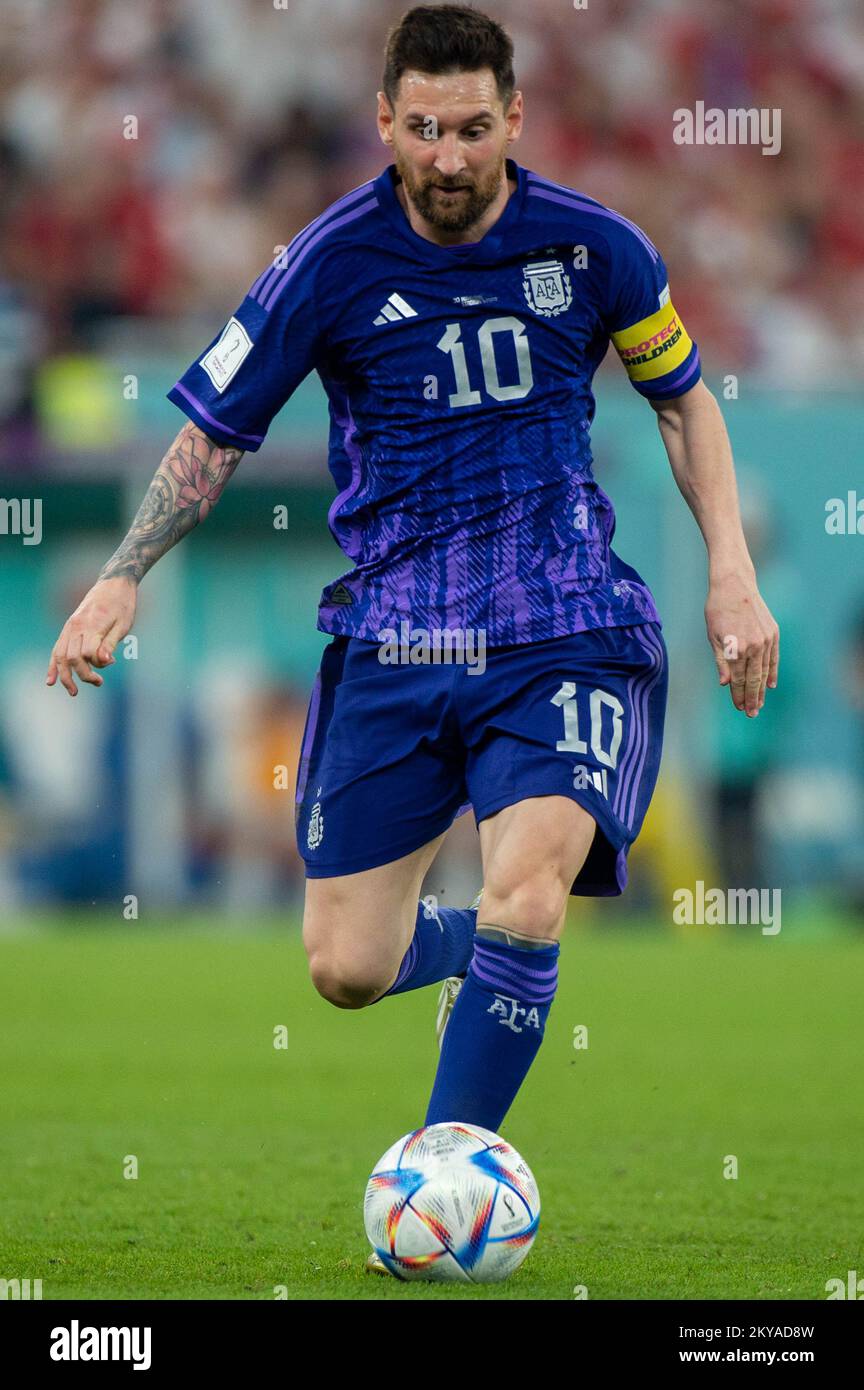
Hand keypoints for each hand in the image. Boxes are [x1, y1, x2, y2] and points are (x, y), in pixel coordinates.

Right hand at [46, 577, 137, 696]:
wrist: (113, 584)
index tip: (111, 662)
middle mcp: (76, 626)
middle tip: (99, 683)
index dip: (98, 664)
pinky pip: (57, 649)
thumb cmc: (123, 605)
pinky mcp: (68, 628)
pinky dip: (53, 665)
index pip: (87, 654)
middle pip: (72, 658)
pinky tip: (51, 681)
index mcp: (92, 625)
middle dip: (83, 675)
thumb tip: (104, 662)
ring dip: (65, 676)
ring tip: (73, 692)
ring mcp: (70, 627)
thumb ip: (111, 644)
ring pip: (60, 656)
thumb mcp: (123, 624)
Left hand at [705, 573, 778, 716]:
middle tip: (751, 714)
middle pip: (753, 679)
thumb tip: (725, 684)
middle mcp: (754, 646)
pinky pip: (774, 658)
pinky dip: (772, 672)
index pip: (738, 679)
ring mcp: (765, 639)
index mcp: (736, 648)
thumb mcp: (713, 636)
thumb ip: (720, 661)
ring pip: (764, 671)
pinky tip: (771, 685)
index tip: (738, 708)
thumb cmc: (717, 610)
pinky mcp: (773, 633)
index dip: (738, 695)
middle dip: (751, 698)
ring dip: (762, 689)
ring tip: (759, 704)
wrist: (734, 584)